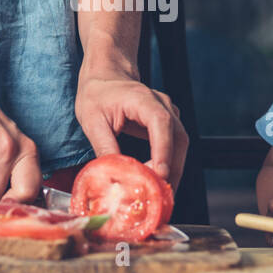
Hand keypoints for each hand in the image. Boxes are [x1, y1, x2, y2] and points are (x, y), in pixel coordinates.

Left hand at [75, 65, 188, 187]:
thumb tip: (116, 176)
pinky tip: (157, 181)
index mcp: (143, 99)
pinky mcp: (167, 124)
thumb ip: (105, 147)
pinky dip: (169, 164)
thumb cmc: (97, 94)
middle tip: (161, 196)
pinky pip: (174, 146)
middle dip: (173, 169)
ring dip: (173, 170)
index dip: (163, 150)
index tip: (160, 174)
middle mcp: (162, 105)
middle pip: (178, 139)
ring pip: (180, 145)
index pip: (161, 124)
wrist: (105, 76)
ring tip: (160, 195)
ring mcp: (168, 113)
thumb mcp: (92, 120)